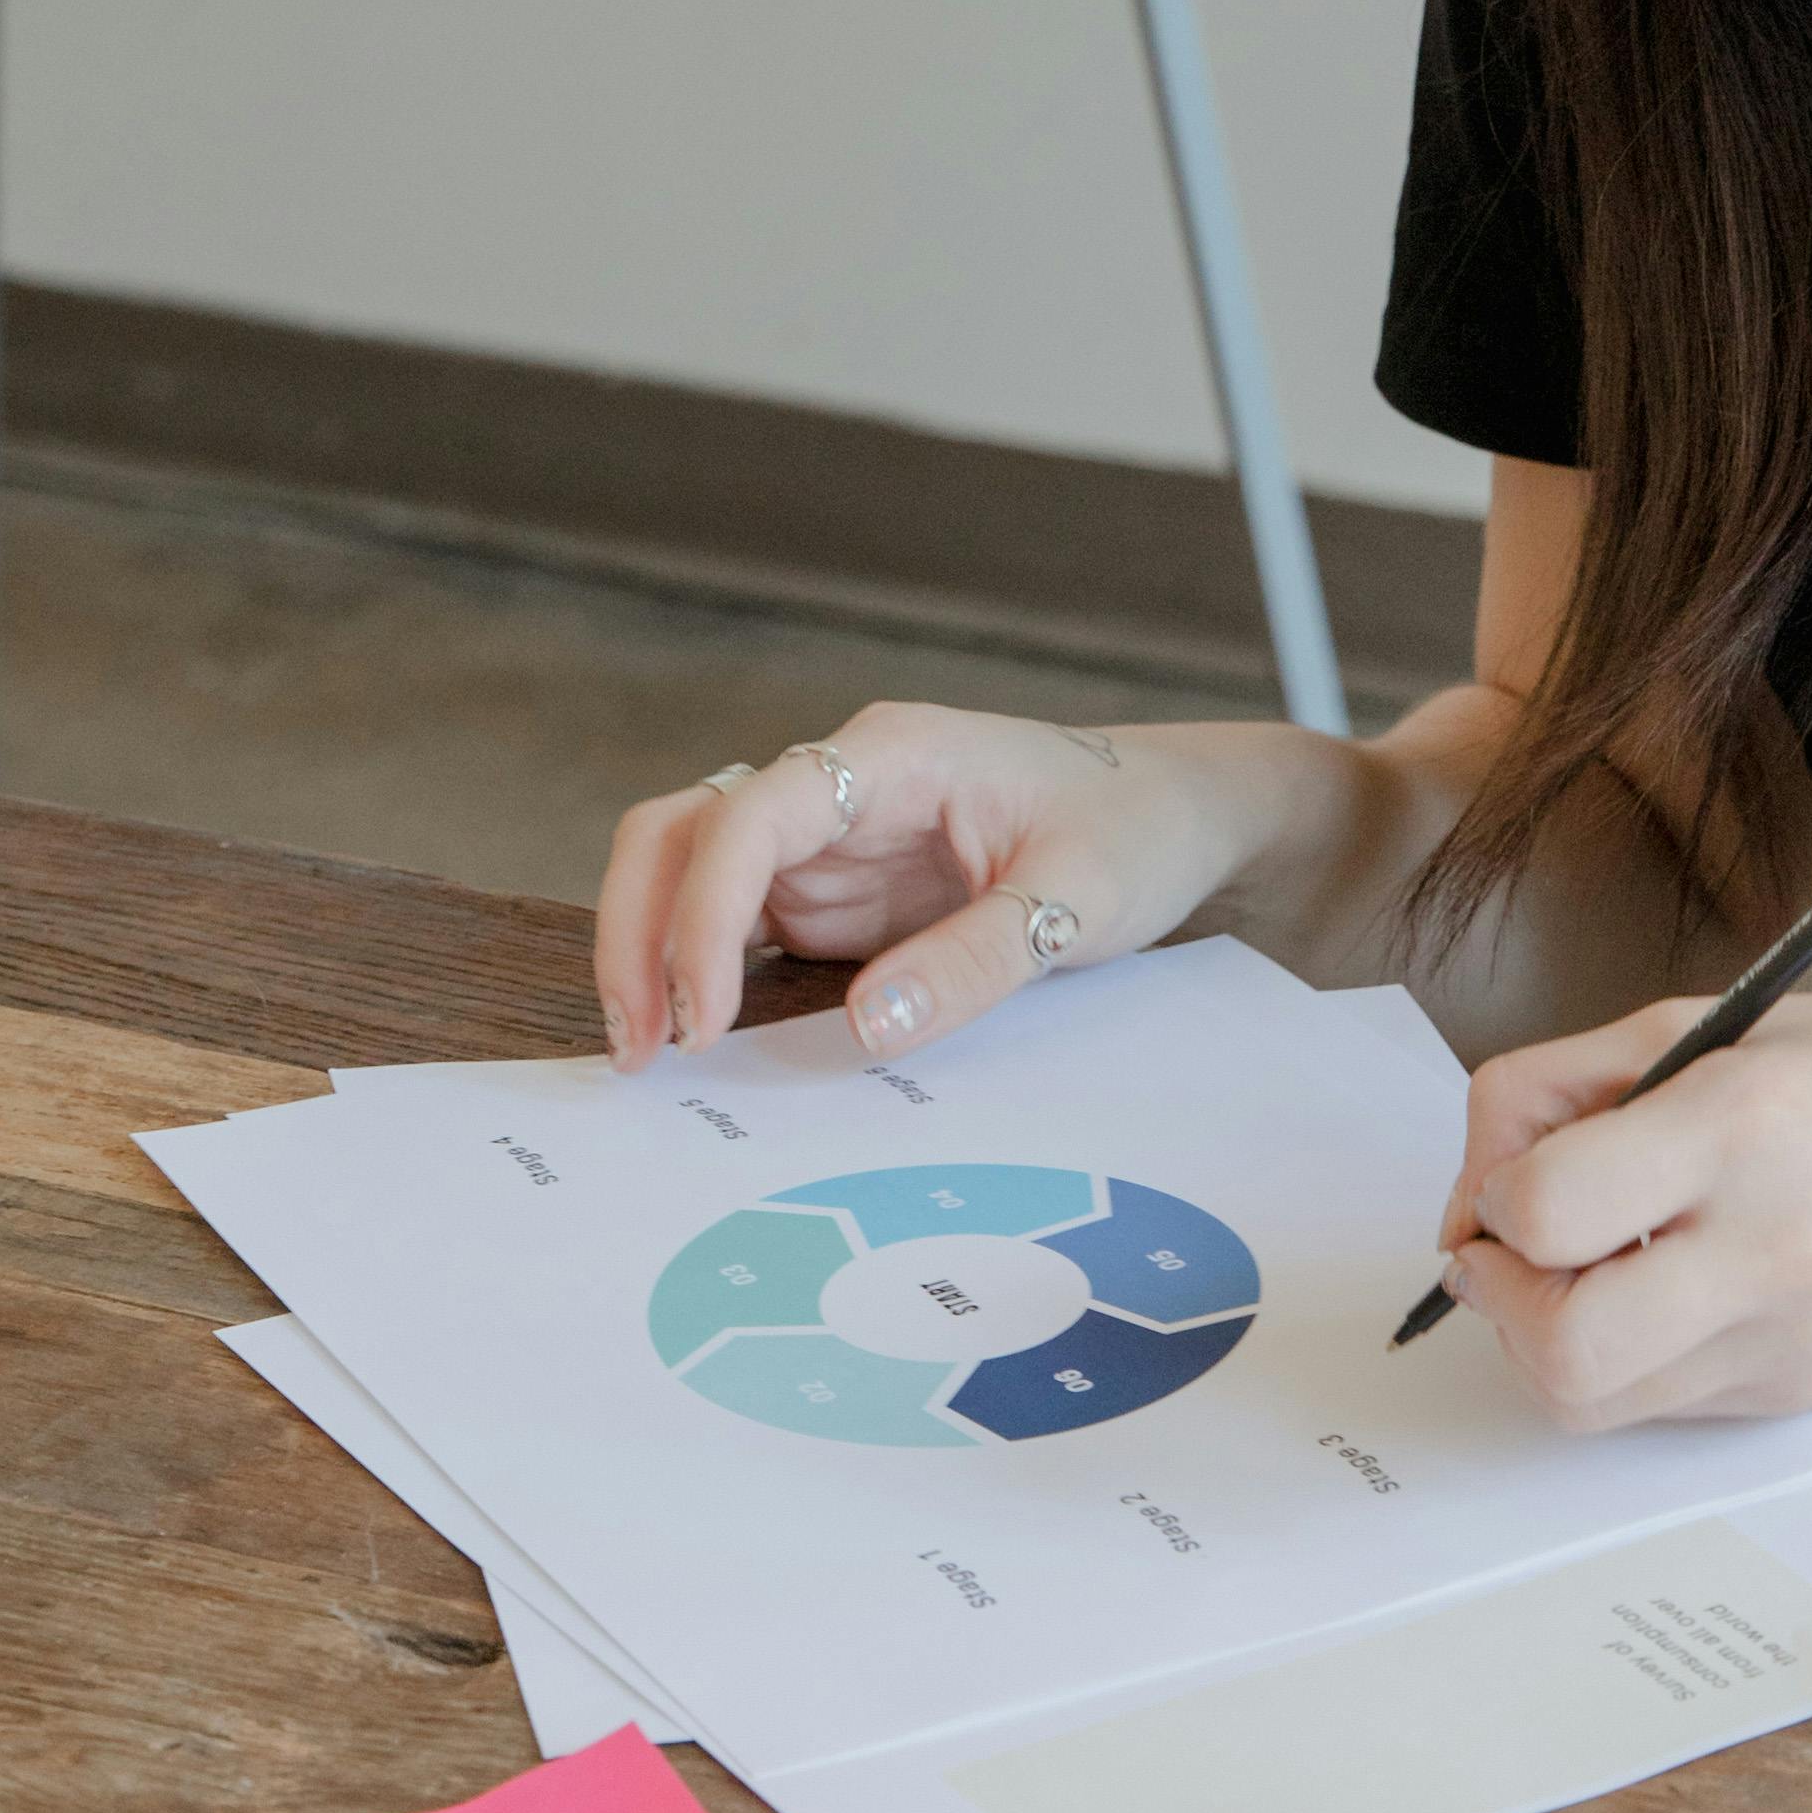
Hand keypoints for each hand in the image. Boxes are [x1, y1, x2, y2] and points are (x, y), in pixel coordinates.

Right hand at [592, 700, 1236, 1070]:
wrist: (1174, 812)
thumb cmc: (1133, 831)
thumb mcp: (1080, 900)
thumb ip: (975, 961)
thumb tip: (865, 1028)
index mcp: (889, 757)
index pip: (749, 817)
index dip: (704, 916)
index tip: (702, 1020)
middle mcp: (838, 788)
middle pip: (683, 832)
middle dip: (637, 931)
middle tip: (641, 1051)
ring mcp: (829, 839)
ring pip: (691, 872)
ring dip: (651, 950)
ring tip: (652, 1055)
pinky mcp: (835, 890)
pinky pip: (739, 922)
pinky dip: (701, 974)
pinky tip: (699, 1045)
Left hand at [1437, 975, 1811, 1421]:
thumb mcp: (1726, 1019)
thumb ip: (1577, 1081)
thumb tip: (1477, 1179)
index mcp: (1745, 1127)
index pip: (1546, 1210)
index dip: (1495, 1197)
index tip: (1512, 1175)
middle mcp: (1771, 1252)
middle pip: (1562, 1352)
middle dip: (1501, 1302)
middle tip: (1514, 1250)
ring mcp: (1792, 1342)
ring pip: (1599, 1403)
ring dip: (1551, 1340)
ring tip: (1585, 1266)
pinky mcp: (1804, 1394)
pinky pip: (1664, 1404)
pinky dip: (1629, 1356)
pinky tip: (1664, 1286)